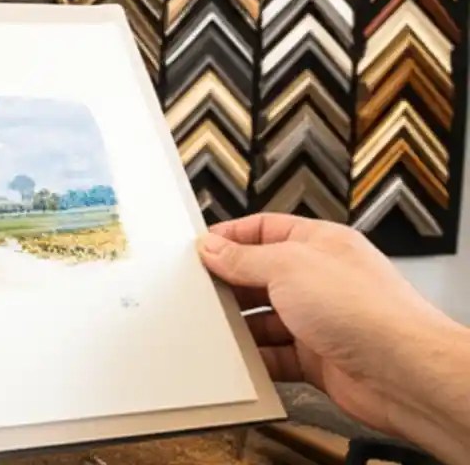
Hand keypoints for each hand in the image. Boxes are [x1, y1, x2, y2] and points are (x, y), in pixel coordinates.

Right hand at [198, 214, 469, 463]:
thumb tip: (213, 247)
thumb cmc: (365, 310)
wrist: (402, 372)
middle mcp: (320, 280)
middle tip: (199, 292)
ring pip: (265, 319)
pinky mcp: (317, 359)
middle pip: (260, 276)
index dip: (230, 238)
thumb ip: (244, 257)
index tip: (199, 250)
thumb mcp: (288, 266)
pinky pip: (275, 356)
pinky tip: (241, 359)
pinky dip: (256, 359)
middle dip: (231, 285)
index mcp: (319, 244)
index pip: (265, 230)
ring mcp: (319, 321)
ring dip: (241, 326)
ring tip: (216, 328)